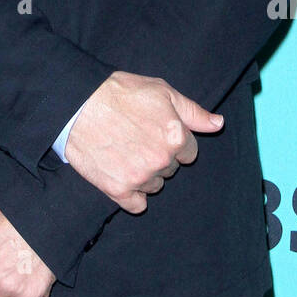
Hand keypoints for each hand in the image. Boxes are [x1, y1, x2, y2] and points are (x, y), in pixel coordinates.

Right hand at [65, 70, 223, 212]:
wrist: (77, 104)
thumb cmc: (120, 93)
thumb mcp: (162, 91)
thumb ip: (193, 112)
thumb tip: (219, 124)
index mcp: (176, 136)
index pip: (189, 152)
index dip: (174, 141)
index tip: (155, 131)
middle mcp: (162, 160)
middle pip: (171, 168)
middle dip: (159, 156)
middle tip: (137, 137)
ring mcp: (140, 177)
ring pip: (155, 186)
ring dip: (146, 174)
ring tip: (125, 151)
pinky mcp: (118, 190)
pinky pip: (137, 205)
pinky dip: (131, 194)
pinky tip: (121, 173)